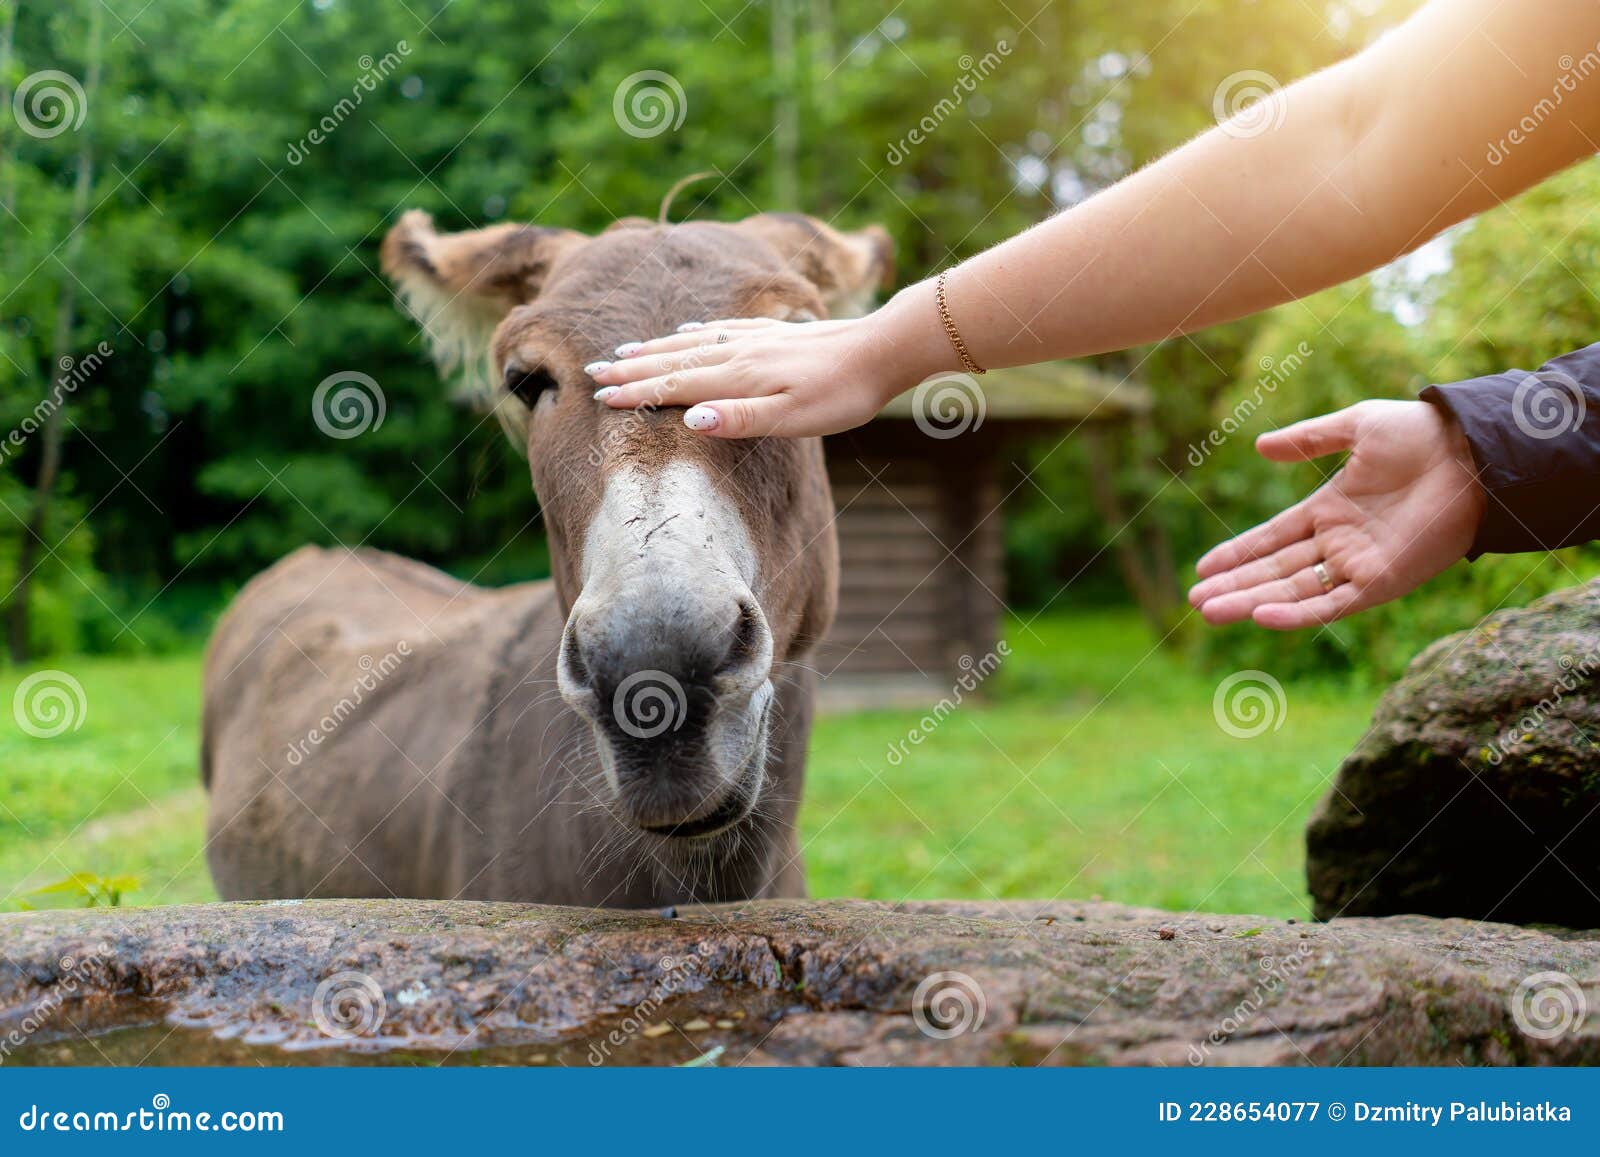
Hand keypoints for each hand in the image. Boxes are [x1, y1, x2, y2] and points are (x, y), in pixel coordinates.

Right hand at [585, 285, 951, 437]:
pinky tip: (685, 329)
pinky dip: (692, 332)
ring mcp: (755, 339)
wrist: (881, 351)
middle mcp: (739, 353)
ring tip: (624, 352)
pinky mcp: (773, 333)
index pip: (676, 387)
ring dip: (655, 350)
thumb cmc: (841, 394)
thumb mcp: (793, 418)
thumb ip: (740, 418)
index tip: (599, 398)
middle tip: (592, 373)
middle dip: (632, 370)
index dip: (637, 393)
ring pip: (692, 343)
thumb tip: (689, 419)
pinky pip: (719, 330)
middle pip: (675, 362)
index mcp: (738, 377)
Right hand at [1188, 399, 1486, 629]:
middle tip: (1195, 602)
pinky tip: (1261, 616)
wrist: (1472, 452)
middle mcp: (1340, 543)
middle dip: (1235, 586)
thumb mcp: (1356, 427)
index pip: (1273, 539)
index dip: (1238, 553)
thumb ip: (1309, 440)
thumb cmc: (1421, 434)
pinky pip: (1332, 604)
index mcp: (1331, 510)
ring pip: (1294, 591)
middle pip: (1275, 571)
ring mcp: (1359, 565)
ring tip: (1210, 611)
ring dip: (1251, 602)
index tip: (1203, 568)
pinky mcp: (1382, 582)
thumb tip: (1259, 447)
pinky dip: (1297, 613)